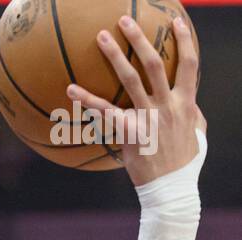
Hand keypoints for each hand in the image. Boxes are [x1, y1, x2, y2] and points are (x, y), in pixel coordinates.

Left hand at [67, 15, 204, 186]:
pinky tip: (72, 89)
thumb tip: (191, 104)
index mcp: (186, 104)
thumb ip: (193, 115)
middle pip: (155, 64)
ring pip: (131, 80)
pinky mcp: (130, 134)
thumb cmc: (184, 164)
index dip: (184, 40)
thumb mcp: (197, 135)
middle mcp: (168, 106)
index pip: (189, 64)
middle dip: (140, 39)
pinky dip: (88, 100)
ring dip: (115, 56)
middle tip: (124, 20)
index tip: (175, 21)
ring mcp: (149, 119)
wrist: (171, 190)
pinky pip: (106, 113)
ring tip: (101, 37)